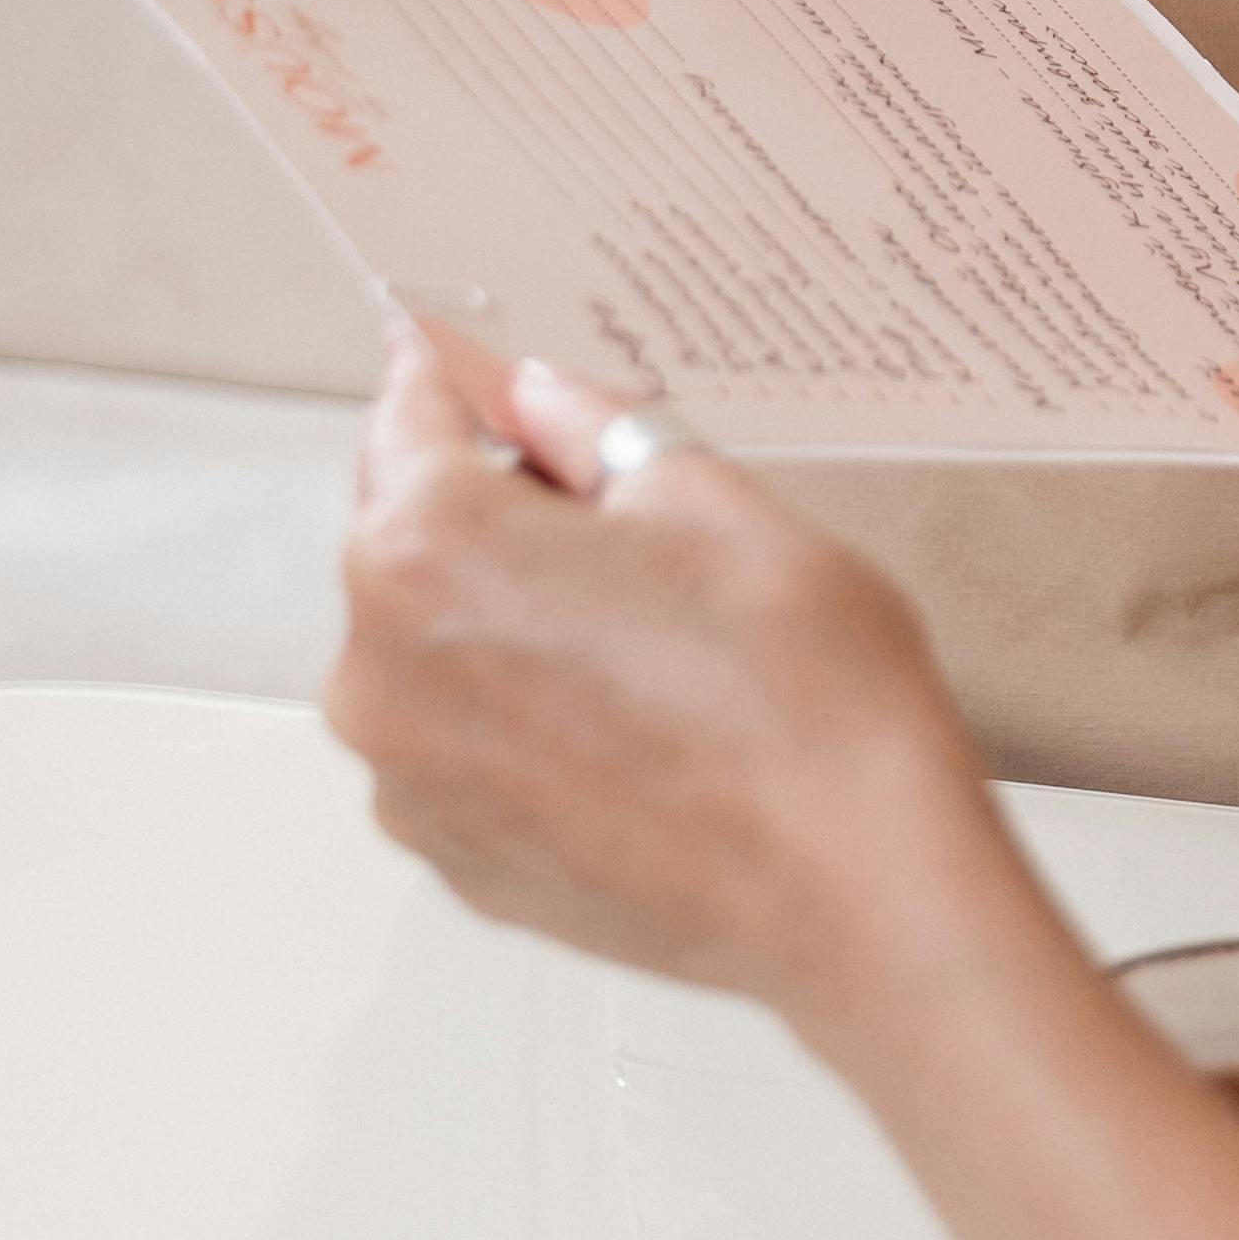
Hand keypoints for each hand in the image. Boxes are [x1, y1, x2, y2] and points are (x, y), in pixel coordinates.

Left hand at [326, 328, 1012, 1032]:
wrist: (857, 886)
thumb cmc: (801, 697)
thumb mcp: (713, 499)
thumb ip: (593, 432)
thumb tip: (541, 399)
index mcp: (428, 553)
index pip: (408, 418)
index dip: (450, 373)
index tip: (461, 353)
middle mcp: (381, 673)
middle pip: (406, 538)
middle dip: (488, 502)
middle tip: (611, 500)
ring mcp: (409, 781)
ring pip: (434, 648)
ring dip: (504, 616)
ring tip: (646, 627)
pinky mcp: (455, 858)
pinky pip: (463, 743)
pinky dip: (520, 712)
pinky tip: (632, 710)